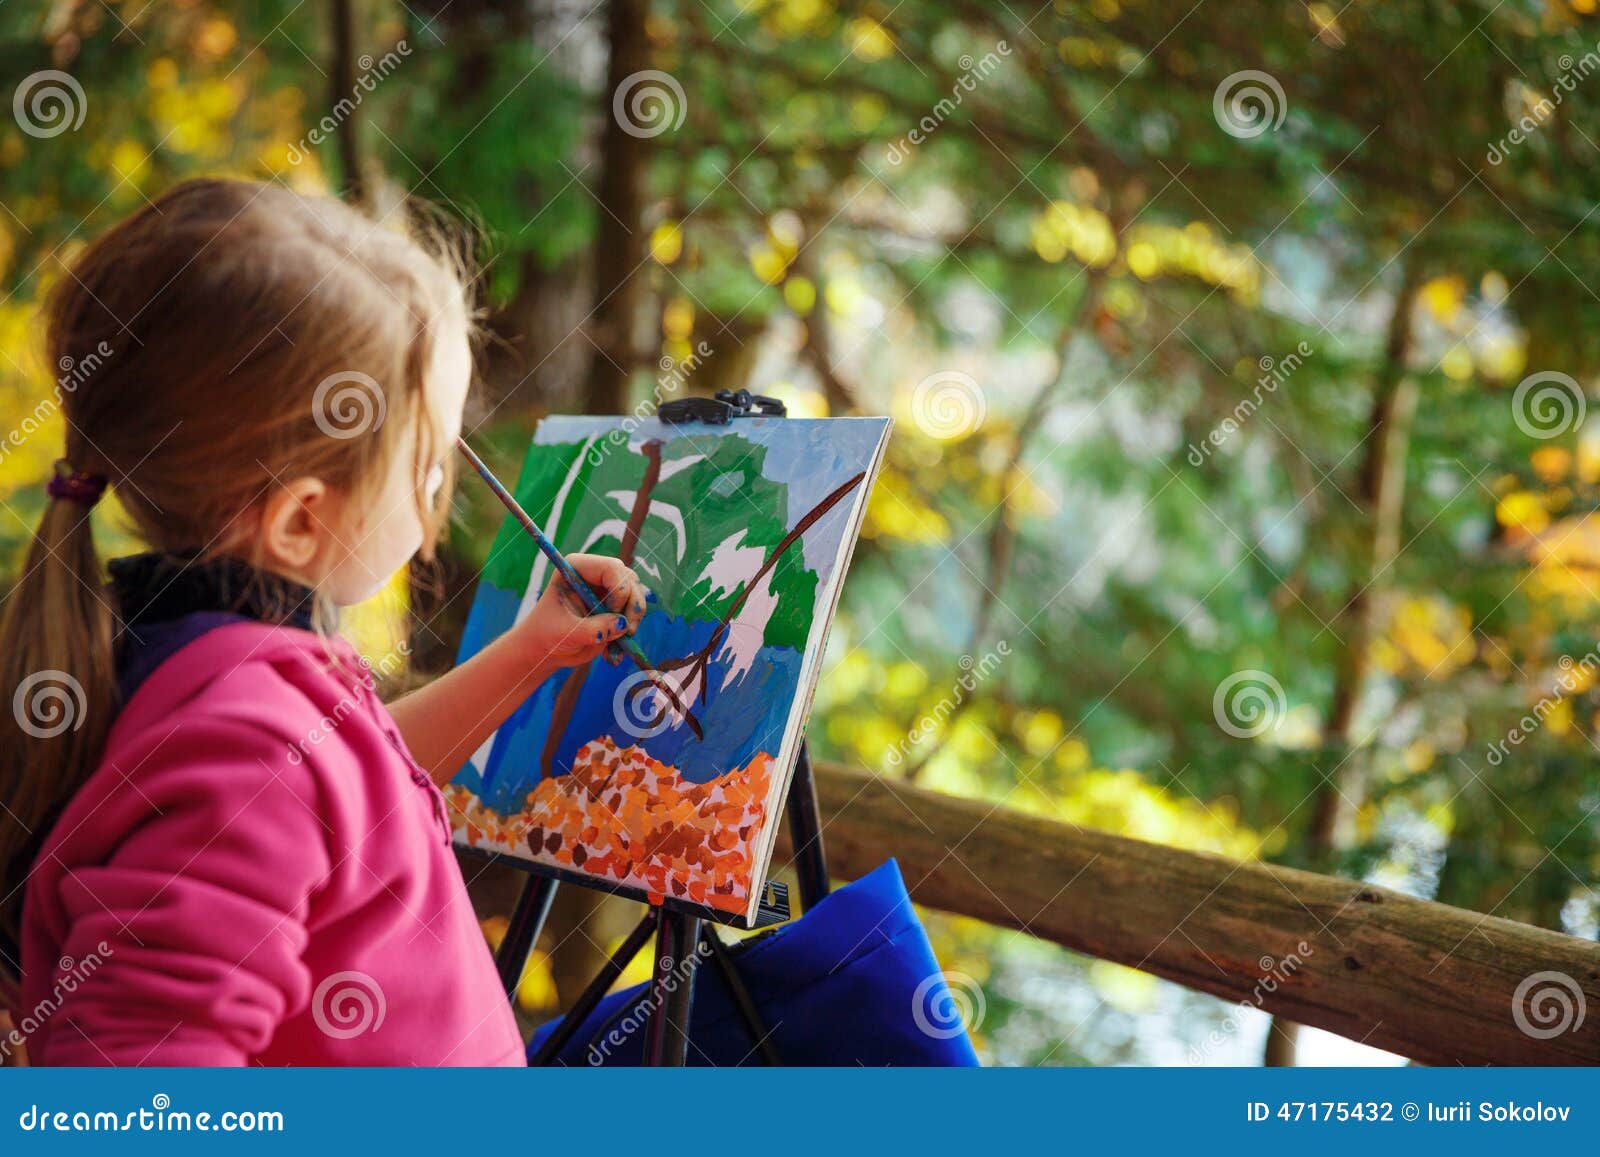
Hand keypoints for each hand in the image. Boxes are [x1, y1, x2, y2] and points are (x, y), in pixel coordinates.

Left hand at [517, 553, 649, 670]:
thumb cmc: (548, 634)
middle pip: (629, 580)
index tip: (612, 612)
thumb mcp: (567, 633)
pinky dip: (629, 632)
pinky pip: (634, 615)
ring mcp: (607, 590)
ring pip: (636, 596)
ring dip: (633, 621)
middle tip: (626, 631)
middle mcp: (596, 575)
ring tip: (617, 644)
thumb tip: (622, 625)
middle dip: (632, 606)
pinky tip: (612, 651)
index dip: (619, 589)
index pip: (611, 568)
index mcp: (577, 569)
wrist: (548, 647)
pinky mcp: (616, 607)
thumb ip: (592, 629)